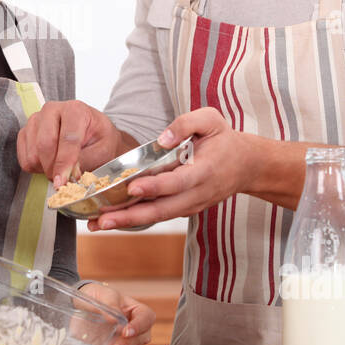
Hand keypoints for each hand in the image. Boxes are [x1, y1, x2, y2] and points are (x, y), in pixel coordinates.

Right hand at [16, 99, 128, 187]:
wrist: (92, 131)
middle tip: (64, 180)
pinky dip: (36, 167)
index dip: (64, 163)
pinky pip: (25, 158)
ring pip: (33, 154)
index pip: (67, 138)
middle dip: (53, 168)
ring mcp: (35, 120)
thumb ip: (88, 160)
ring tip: (60, 167)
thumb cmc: (99, 138)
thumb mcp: (104, 149)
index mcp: (75, 110)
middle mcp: (52, 110)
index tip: (63, 181)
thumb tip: (69, 174)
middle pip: (45, 144)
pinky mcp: (25, 132)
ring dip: (45, 169)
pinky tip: (49, 163)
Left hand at [76, 283, 155, 344]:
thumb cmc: (98, 294)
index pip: (146, 319)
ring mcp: (124, 343)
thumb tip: (113, 319)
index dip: (138, 327)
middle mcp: (135, 330)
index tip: (126, 332)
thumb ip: (110, 305)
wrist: (81, 304)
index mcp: (138, 312)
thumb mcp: (104, 294)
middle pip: (136, 341)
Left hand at [89, 107, 252, 230]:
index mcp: (204, 171)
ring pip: (157, 217)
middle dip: (130, 216)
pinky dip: (135, 219)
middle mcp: (197, 194)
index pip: (177, 182)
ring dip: (127, 223)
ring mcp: (191, 205)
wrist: (247, 166)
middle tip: (102, 220)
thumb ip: (186, 123)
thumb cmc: (224, 140)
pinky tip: (112, 219)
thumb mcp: (211, 119)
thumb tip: (162, 138)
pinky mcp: (184, 209)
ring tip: (98, 224)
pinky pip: (158, 216)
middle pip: (162, 209)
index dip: (155, 186)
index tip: (133, 187)